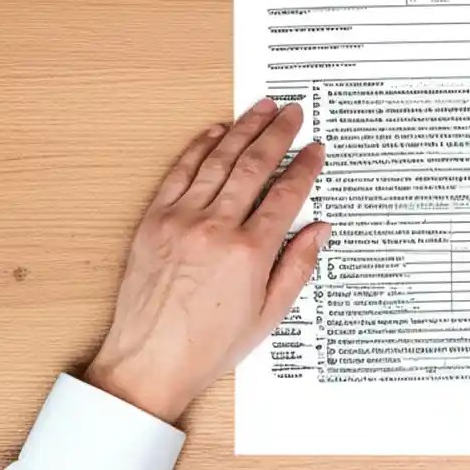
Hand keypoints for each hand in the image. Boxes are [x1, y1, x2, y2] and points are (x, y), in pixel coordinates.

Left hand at [85, 99, 328, 422]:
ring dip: (243, 129)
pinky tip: (217, 132)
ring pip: (219, 159)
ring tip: (262, 109)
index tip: (315, 150)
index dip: (304, 167)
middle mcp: (216, 227)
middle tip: (293, 113)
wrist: (150, 360)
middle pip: (254, 165)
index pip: (286, 194)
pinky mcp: (154, 219)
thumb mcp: (268, 315)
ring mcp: (181, 219)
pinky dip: (200, 147)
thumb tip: (319, 229)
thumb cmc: (208, 346)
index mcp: (250, 252)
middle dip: (278, 134)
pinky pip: (180, 171)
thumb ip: (297, 266)